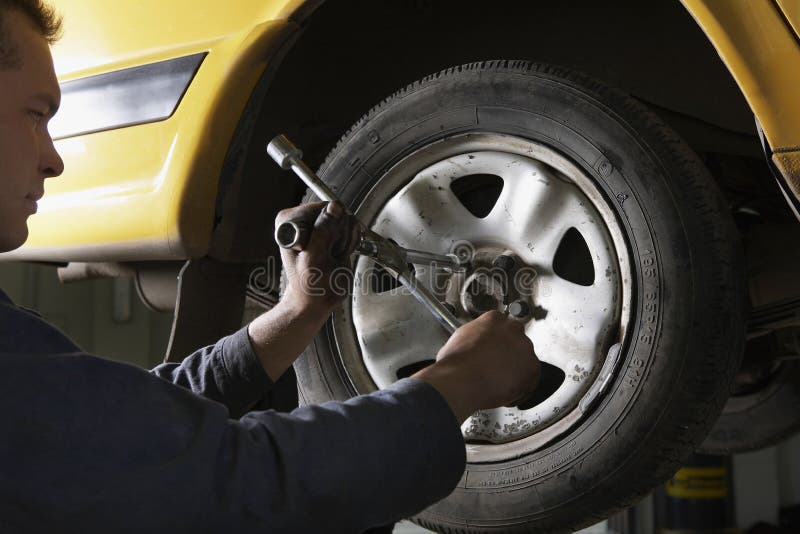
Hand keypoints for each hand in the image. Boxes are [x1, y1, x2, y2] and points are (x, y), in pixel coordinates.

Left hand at [276, 201, 361, 315]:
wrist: (317, 299)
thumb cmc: (309, 286)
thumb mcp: (314, 260)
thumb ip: (322, 232)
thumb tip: (334, 207)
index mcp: (289, 222)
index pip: (323, 208)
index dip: (329, 229)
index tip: (322, 249)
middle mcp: (302, 218)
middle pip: (337, 211)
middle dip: (338, 235)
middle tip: (328, 254)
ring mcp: (318, 223)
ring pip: (347, 219)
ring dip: (345, 240)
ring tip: (332, 255)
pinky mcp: (332, 229)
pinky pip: (352, 226)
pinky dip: (351, 241)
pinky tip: (338, 253)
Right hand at [412, 311, 540, 422]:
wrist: (462, 380)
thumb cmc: (455, 363)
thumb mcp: (458, 340)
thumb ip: (473, 338)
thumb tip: (473, 346)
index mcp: (493, 319)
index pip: (501, 328)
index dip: (497, 343)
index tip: (493, 352)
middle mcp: (512, 329)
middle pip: (516, 343)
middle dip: (508, 357)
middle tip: (495, 370)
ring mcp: (524, 348)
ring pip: (524, 361)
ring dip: (514, 373)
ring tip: (498, 385)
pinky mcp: (532, 368)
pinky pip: (530, 381)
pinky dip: (520, 390)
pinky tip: (504, 395)